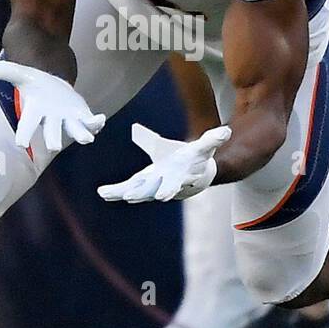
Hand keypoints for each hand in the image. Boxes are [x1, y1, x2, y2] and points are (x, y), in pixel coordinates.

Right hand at [0, 59, 105, 151]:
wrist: (52, 86)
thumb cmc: (34, 83)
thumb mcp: (20, 73)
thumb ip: (5, 71)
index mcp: (34, 111)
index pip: (27, 124)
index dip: (24, 133)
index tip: (20, 143)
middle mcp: (51, 119)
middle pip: (51, 131)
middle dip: (53, 138)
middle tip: (54, 146)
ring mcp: (68, 119)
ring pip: (74, 131)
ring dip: (81, 135)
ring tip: (87, 140)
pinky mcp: (81, 115)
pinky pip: (90, 122)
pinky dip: (96, 123)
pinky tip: (101, 119)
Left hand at [97, 124, 230, 203]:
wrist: (191, 174)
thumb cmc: (194, 159)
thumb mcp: (202, 148)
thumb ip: (212, 140)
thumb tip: (226, 131)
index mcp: (178, 178)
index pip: (174, 185)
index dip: (168, 189)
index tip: (162, 196)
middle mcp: (163, 185)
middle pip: (152, 191)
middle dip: (142, 193)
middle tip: (130, 196)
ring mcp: (151, 186)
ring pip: (136, 192)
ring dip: (123, 193)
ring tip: (107, 193)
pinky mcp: (142, 184)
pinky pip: (127, 188)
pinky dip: (115, 191)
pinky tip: (102, 192)